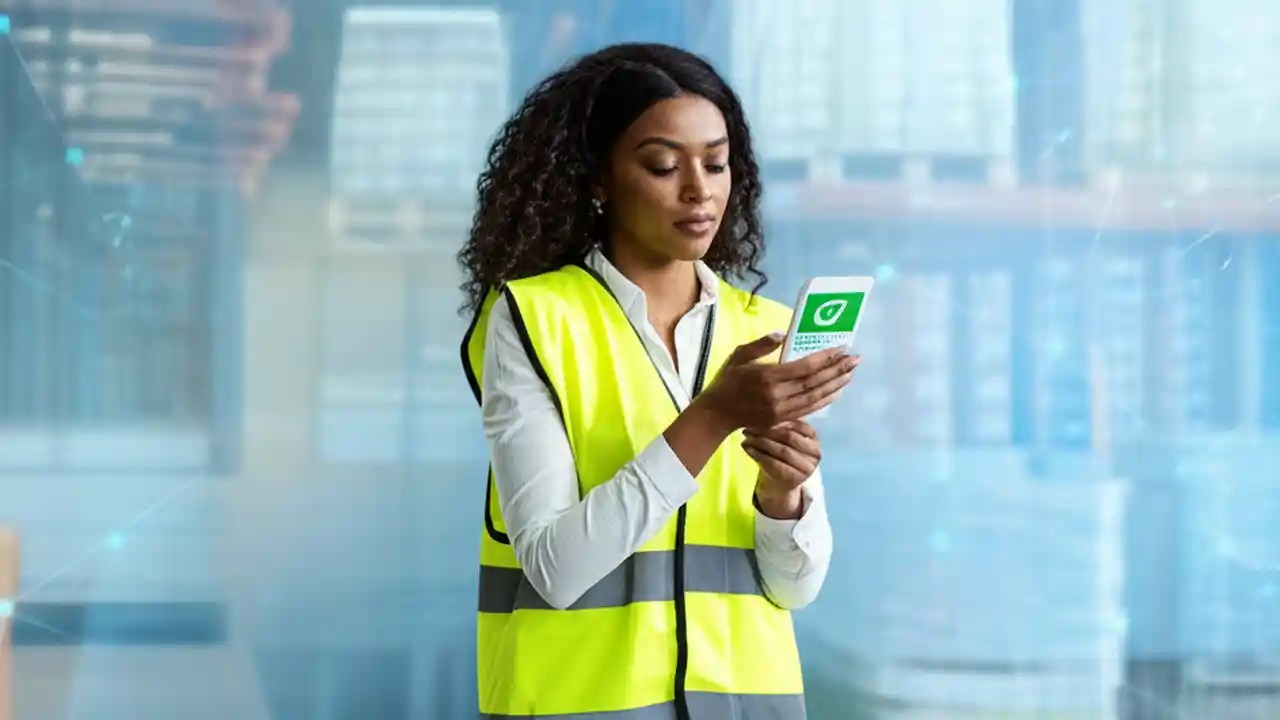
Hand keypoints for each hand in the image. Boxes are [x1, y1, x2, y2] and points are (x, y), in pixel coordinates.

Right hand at [695, 333, 859, 432]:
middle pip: (815, 382)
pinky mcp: (783, 419)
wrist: (718, 413)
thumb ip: (761, 345)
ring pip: (816, 396)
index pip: (804, 367)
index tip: (841, 348)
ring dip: (836, 384)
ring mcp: (782, 410)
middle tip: (856, 359)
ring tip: (851, 373)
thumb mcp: (739, 356)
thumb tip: (782, 334)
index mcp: (767, 377)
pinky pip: (810, 408)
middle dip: (837, 370)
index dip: (825, 358)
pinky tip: (837, 390)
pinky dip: (826, 399)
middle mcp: (778, 395)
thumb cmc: (728, 380)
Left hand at [743, 421, 820, 518]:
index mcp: (813, 437)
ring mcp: (807, 467)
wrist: (783, 480)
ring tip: (746, 438)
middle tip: (748, 428)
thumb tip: (760, 414)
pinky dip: (759, 455)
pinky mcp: (795, 479)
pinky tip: (748, 449)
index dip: (776, 420)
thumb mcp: (785, 437)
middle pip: (789, 437)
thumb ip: (779, 426)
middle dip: (767, 431)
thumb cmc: (783, 453)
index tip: (757, 416)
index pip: (795, 424)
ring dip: (761, 442)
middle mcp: (815, 452)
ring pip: (782, 451)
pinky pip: (775, 464)